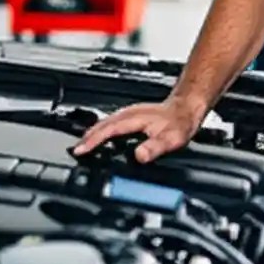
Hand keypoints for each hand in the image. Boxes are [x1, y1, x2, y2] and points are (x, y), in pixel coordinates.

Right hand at [71, 95, 205, 162]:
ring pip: (104, 122)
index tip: (80, 150)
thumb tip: (139, 156)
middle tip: (75, 150)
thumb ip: (155, 147)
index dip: (92, 141)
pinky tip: (101, 137)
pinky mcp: (132, 116)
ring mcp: (130, 113)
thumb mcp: (172, 139)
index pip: (107, 130)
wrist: (188, 107)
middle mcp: (129, 114)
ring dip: (92, 133)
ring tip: (83, 145)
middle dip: (86, 137)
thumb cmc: (181, 121)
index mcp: (134, 119)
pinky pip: (111, 122)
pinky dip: (101, 130)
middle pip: (101, 125)